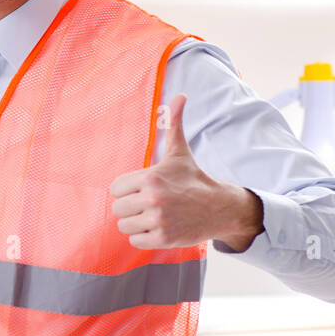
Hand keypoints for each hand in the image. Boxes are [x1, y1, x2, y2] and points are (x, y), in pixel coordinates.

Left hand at [109, 94, 261, 249]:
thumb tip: (180, 95)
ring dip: (136, 223)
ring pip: (124, 226)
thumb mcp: (179, 152)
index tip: (143, 188)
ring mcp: (158, 221)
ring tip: (153, 215)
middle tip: (149, 203)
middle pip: (118, 208)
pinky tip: (158, 227)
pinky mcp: (163, 239)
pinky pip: (135, 240)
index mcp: (150, 178)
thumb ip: (173, 124)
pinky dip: (143, 237)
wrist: (219, 207)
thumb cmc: (192, 178)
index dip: (127, 189)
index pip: (115, 189)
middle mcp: (153, 200)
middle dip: (131, 206)